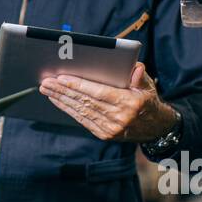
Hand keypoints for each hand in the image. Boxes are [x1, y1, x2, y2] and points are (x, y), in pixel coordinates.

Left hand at [39, 62, 177, 142]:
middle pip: (85, 101)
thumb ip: (140, 76)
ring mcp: (110, 128)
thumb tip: (135, 68)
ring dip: (61, 99)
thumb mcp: (148, 86)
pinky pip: (82, 120)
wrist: (155, 127)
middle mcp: (119, 118)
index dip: (79, 85)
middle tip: (46, 82)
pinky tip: (57, 100)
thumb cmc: (147, 100)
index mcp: (130, 103)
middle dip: (63, 91)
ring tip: (46, 89)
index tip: (61, 78)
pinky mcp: (104, 134)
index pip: (99, 92)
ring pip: (81, 111)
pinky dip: (68, 109)